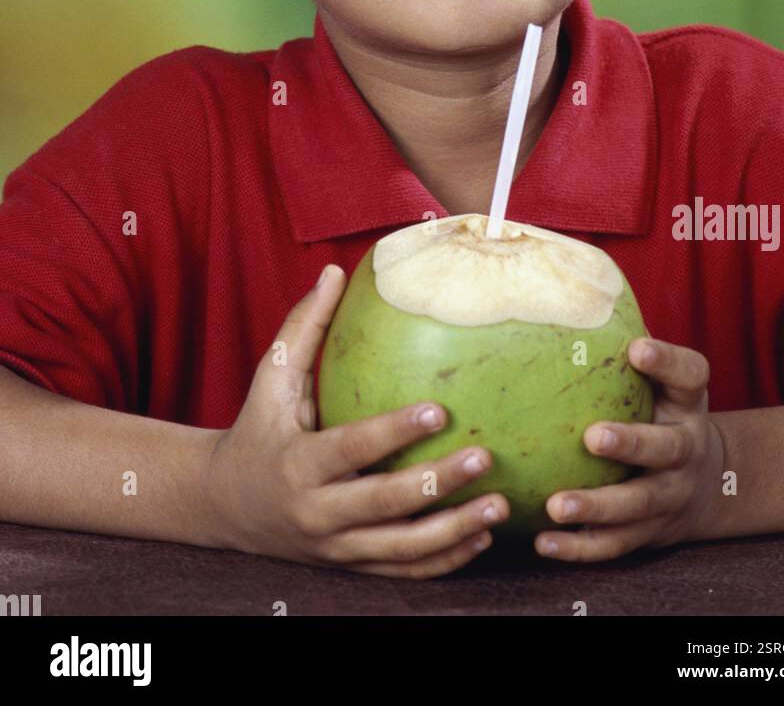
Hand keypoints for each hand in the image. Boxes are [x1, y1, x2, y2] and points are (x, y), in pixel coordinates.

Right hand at [204, 265, 509, 577]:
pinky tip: (481, 538)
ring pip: (400, 548)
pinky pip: (402, 571)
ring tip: (499, 506)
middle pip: (384, 504)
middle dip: (437, 485)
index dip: (394, 432)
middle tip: (484, 458)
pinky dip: (443, 560)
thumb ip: (303, 327)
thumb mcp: (271, 379)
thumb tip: (335, 271)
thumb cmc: (257, 429)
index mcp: (298, 463)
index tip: (440, 410)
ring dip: (453, 531)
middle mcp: (316, 512)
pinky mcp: (349, 565)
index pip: (352, 448)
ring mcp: (335, 547)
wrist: (224, 506)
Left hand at [536, 337, 725, 561]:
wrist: (703, 482)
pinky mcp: (651, 533)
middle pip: (666, 449)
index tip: (637, 348)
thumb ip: (617, 352)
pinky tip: (545, 542)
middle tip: (593, 437)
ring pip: (639, 506)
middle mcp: (686, 449)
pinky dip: (581, 547)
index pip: (690, 375)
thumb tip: (555, 299)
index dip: (666, 361)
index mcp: (687, 403)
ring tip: (556, 506)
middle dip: (632, 444)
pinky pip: (616, 544)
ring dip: (598, 507)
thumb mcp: (657, 381)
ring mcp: (671, 495)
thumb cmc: (657, 412)